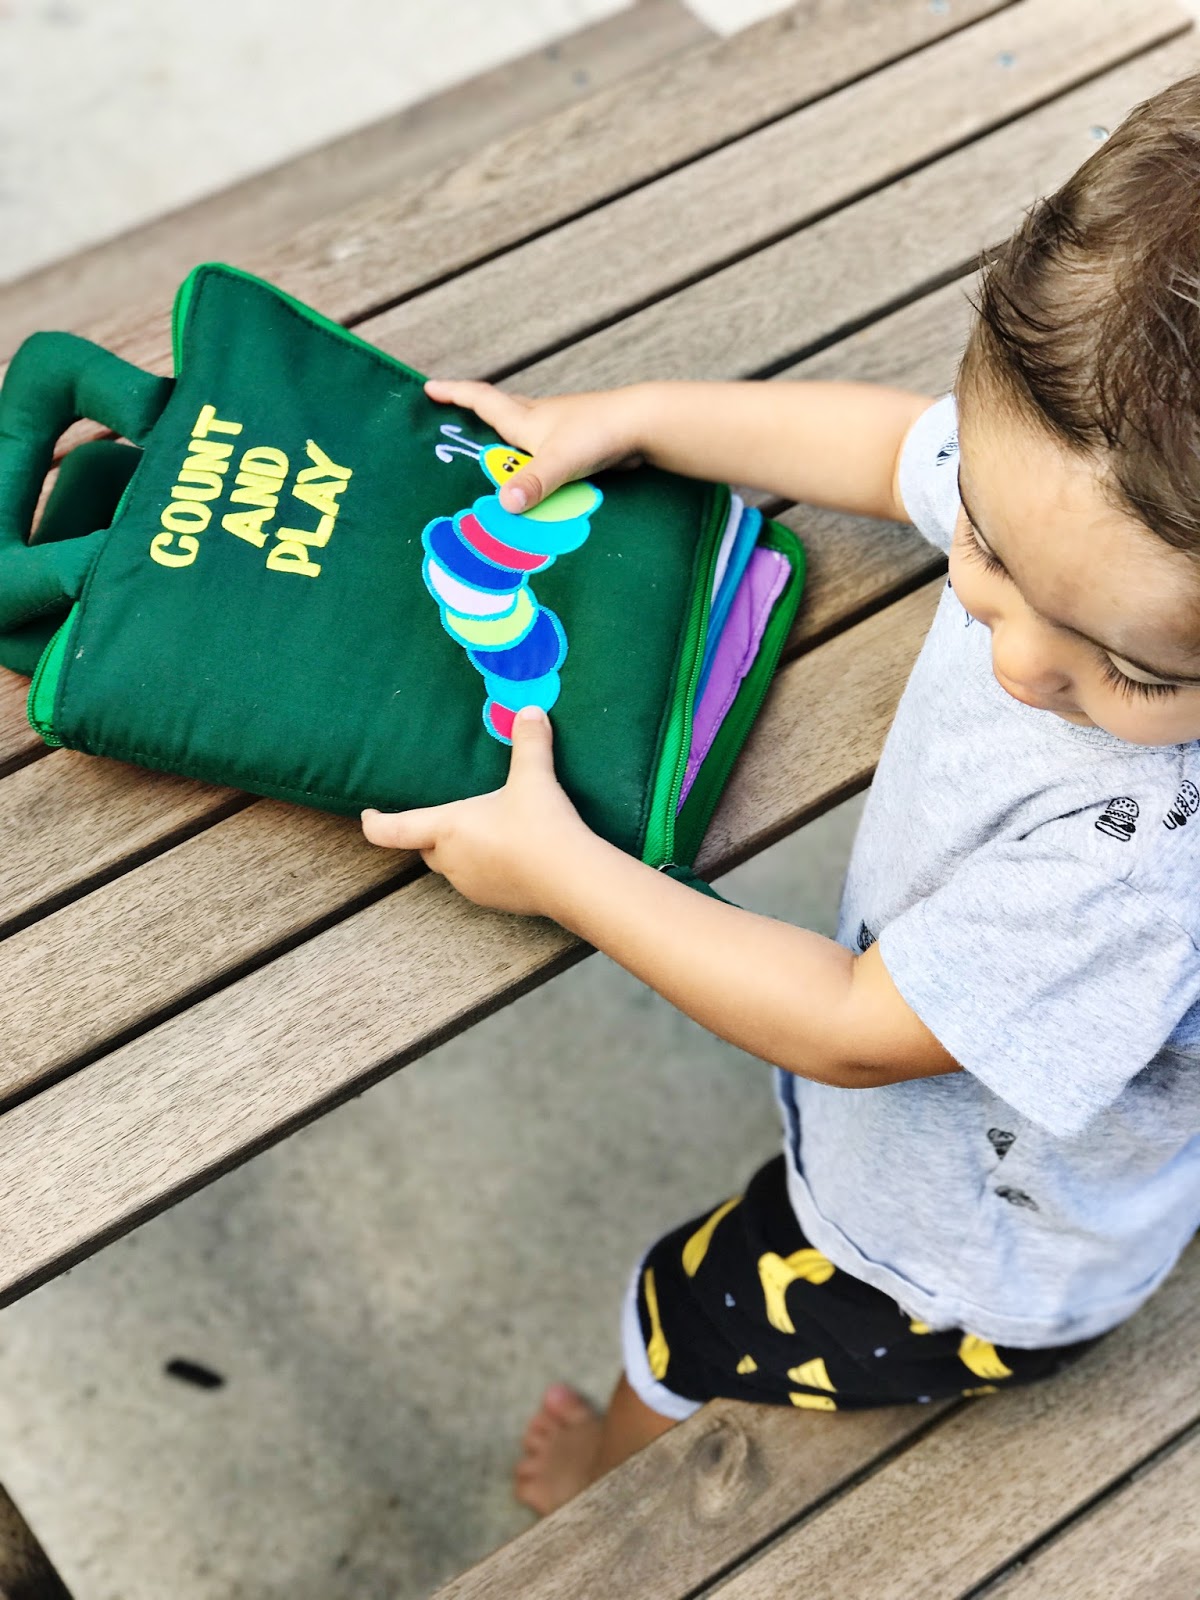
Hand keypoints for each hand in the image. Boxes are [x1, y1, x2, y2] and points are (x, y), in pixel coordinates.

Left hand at [360, 706, 591, 916]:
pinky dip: (484, 867)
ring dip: (459, 850)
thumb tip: (531, 710)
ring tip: (484, 832)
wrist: (570, 878)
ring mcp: (471, 885)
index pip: (393, 830)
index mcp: (447, 828)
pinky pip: (477, 880)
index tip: (368, 814)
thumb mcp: (534, 777)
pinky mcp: (495, 901)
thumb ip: (529, 742)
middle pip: (425, 847)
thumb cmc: (539, 825)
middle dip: (427, 834)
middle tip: (443, 816)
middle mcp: (450, 860)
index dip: (375, 823)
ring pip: (452, 865)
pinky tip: (510, 855)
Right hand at [424, 377, 648, 512]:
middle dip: (475, 411)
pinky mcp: (579, 445)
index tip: (429, 388)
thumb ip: (533, 484)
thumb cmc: (599, 434)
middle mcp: (541, 420)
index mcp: (527, 419)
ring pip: (525, 430)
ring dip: (506, 438)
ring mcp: (561, 430)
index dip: (454, 394)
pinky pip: (545, 451)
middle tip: (453, 415)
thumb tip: (504, 505)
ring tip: (489, 454)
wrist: (644, 425)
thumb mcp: (560, 461)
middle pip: (501, 409)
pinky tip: (536, 477)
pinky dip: (533, 460)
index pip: (482, 400)